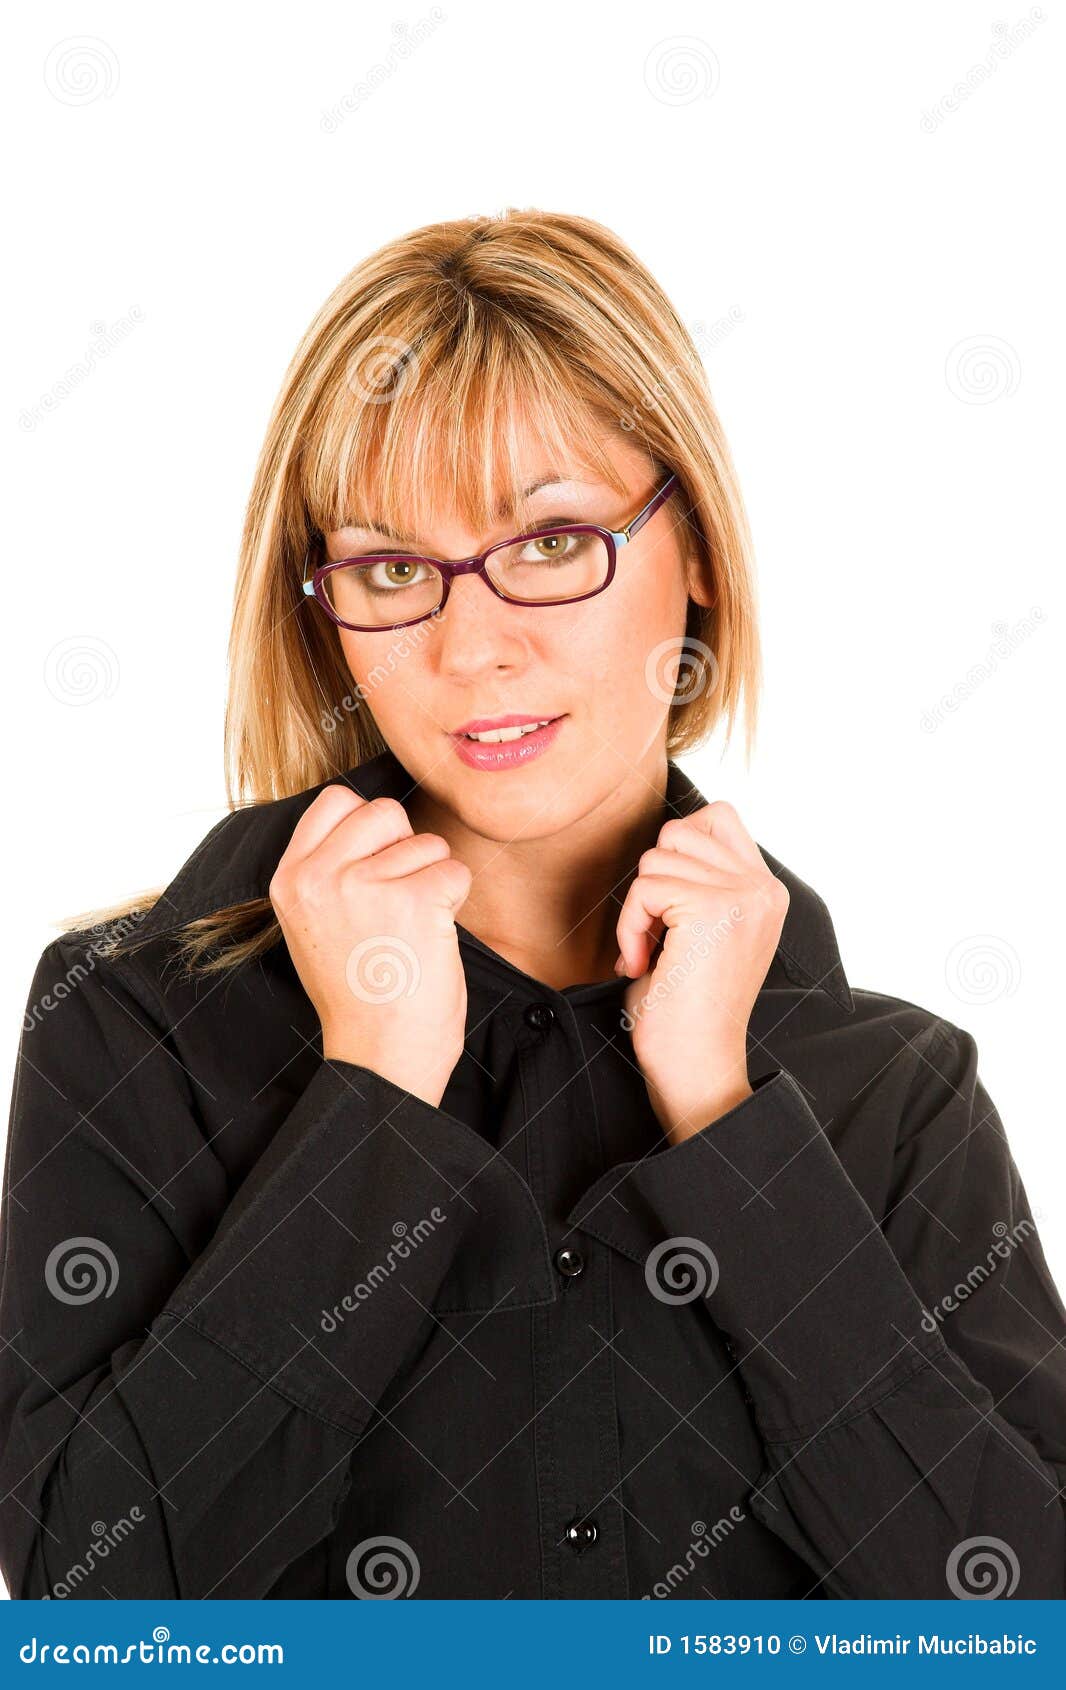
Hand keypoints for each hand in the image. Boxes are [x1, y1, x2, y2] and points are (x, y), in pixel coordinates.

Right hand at [269, 788, 471, 1108]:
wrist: (380, 1055)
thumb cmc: (359, 993)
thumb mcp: (314, 924)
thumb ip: (329, 870)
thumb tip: (369, 820)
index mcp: (290, 879)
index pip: (335, 801)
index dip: (369, 826)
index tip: (376, 865)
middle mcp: (319, 876)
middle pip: (384, 812)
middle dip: (405, 848)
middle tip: (399, 900)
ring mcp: (364, 885)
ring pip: (426, 843)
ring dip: (432, 881)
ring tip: (410, 931)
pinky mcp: (413, 899)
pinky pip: (455, 870)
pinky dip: (455, 901)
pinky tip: (431, 938)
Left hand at [615, 800, 788, 1143]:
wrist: (696, 1065)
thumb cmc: (685, 1008)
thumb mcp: (701, 931)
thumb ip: (698, 882)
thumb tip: (665, 842)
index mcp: (765, 891)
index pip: (717, 816)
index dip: (677, 850)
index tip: (669, 909)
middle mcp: (764, 888)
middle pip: (679, 831)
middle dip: (652, 881)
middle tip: (657, 935)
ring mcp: (745, 896)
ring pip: (658, 857)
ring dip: (638, 909)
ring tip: (651, 954)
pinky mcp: (716, 909)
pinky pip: (646, 889)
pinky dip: (630, 928)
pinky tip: (642, 964)